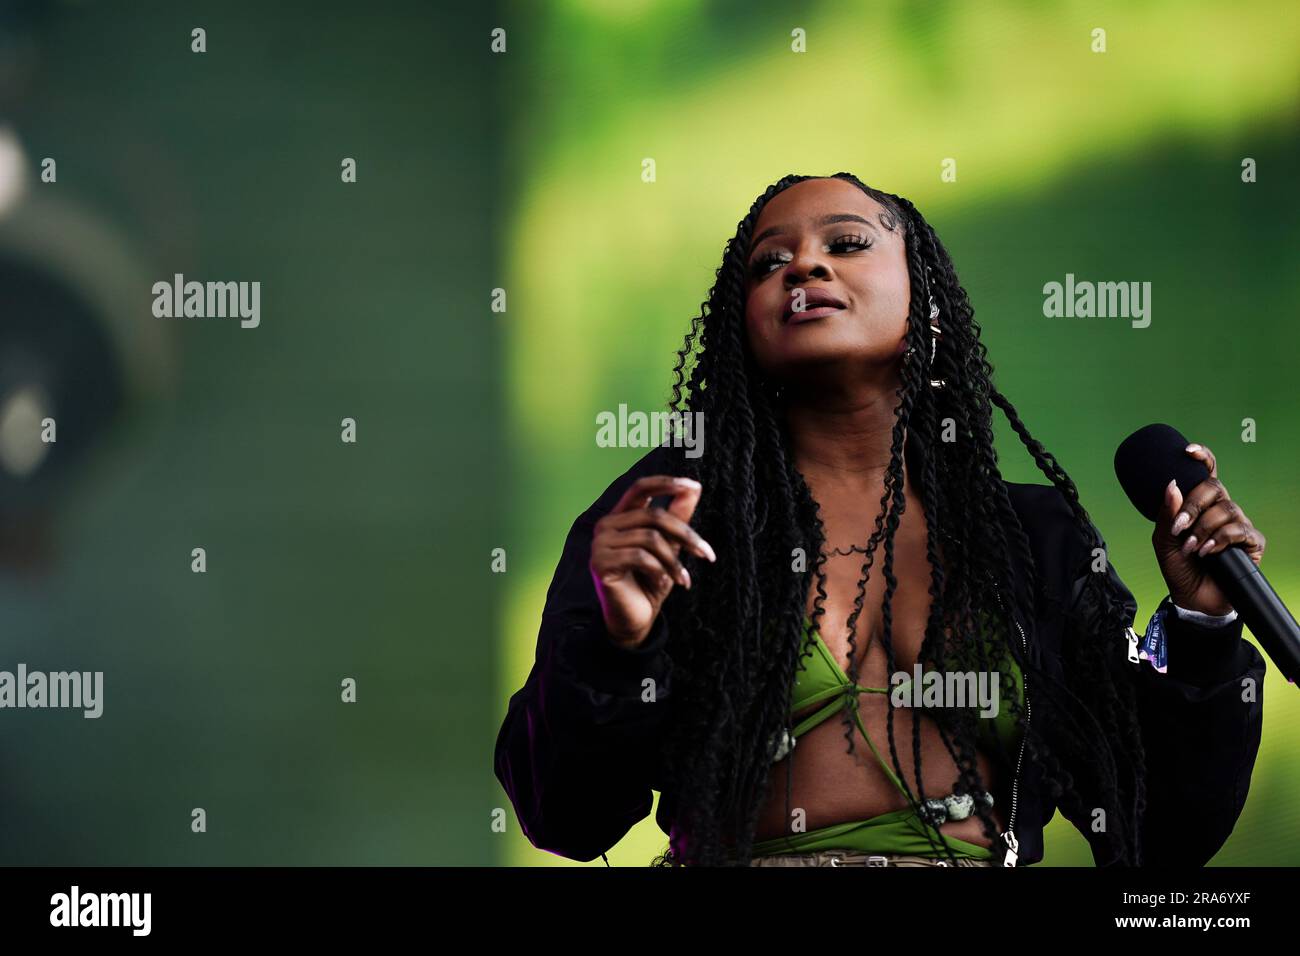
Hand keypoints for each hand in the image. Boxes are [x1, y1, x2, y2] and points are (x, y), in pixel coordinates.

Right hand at [589, 475, 715, 647]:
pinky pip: (641, 557)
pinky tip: (666, 584)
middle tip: (707, 555)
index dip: (666, 483)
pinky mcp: (600, 563)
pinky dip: (661, 571)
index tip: (693, 485)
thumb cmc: (651, 581)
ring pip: (650, 538)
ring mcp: (599, 544)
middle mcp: (606, 525)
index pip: (641, 488)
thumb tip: (694, 486)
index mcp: (620, 516)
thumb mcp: (670, 546)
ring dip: (674, 561)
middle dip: (686, 535)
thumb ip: (678, 517)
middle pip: (654, 516)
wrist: (635, 619)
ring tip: (683, 579)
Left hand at [1152, 442, 1265, 616]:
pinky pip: (1239, 530)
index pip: (1206, 474)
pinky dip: (1219, 539)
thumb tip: (1171, 486)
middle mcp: (1221, 510)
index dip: (1202, 458)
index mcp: (1200, 504)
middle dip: (1192, 506)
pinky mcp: (1251, 544)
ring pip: (1226, 509)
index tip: (1187, 451)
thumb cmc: (1178, 567)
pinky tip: (1206, 551)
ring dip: (1202, 528)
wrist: (1191, 598)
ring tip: (1189, 547)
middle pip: (1215, 488)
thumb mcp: (1163, 540)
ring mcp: (1238, 525)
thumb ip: (1167, 514)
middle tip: (1178, 528)